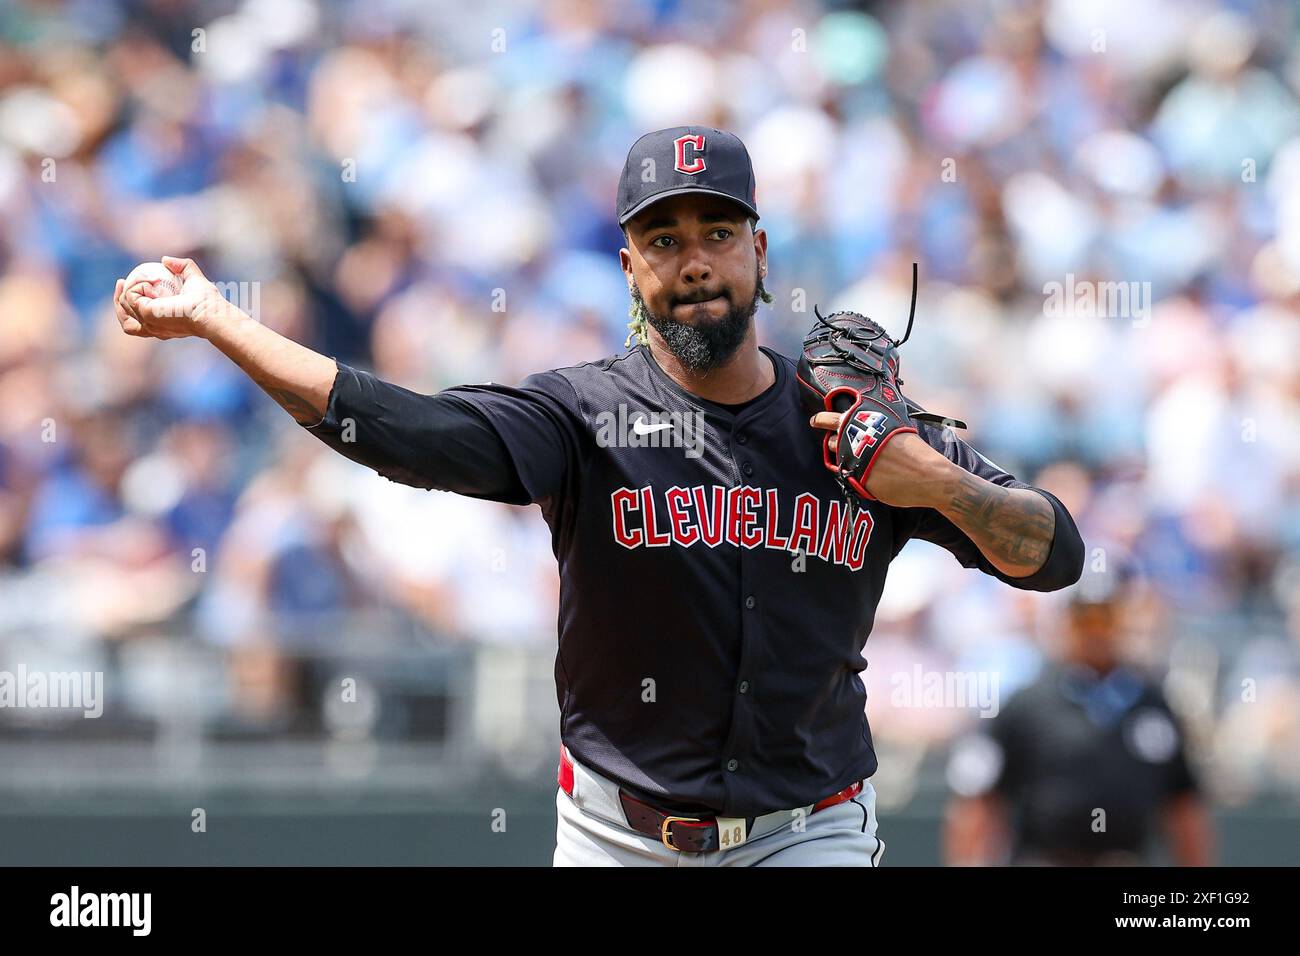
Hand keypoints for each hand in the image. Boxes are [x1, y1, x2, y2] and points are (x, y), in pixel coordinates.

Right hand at [114, 256, 223, 339]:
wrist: (211, 311)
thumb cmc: (208, 301)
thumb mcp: (193, 279)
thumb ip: (182, 267)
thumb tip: (165, 260)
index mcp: (163, 324)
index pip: (140, 319)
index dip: (131, 304)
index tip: (128, 285)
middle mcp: (155, 329)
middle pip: (128, 321)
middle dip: (118, 301)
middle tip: (121, 282)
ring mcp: (149, 324)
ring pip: (125, 312)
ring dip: (122, 296)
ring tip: (124, 282)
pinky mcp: (146, 314)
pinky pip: (129, 299)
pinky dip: (131, 288)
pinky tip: (140, 282)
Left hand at [809, 411, 952, 508]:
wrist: (931, 477)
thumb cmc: (917, 453)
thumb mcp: (895, 431)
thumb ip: (876, 428)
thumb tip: (862, 425)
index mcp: (869, 425)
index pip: (836, 419)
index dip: (822, 419)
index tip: (814, 420)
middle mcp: (860, 440)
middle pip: (831, 439)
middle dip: (826, 437)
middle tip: (818, 429)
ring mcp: (858, 461)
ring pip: (837, 457)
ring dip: (840, 455)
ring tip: (852, 454)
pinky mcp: (860, 481)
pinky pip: (849, 476)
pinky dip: (853, 474)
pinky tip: (866, 472)